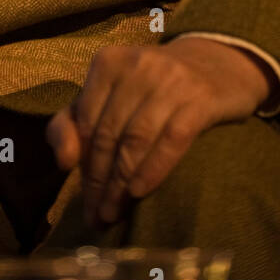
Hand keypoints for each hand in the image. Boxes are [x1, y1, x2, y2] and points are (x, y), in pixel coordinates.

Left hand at [45, 37, 275, 227]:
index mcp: (107, 62)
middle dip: (100, 181)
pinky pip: (172, 139)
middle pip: (109, 133)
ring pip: (136, 139)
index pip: (86, 121)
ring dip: (121, 184)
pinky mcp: (200, 98)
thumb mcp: (108, 95)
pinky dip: (153, 169)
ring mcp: (170, 79)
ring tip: (114, 214)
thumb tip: (64, 162)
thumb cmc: (151, 88)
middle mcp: (137, 64)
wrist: (214, 68)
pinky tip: (140, 192)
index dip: (83, 165)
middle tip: (97, 217)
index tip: (84, 199)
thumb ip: (73, 124)